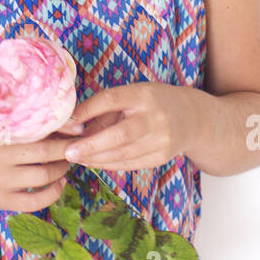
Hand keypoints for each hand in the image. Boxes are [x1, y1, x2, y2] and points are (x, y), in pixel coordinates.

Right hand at [0, 119, 84, 212]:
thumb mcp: (5, 127)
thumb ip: (32, 124)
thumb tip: (73, 122)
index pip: (38, 130)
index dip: (62, 130)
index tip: (78, 129)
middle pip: (43, 154)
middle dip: (66, 150)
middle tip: (75, 147)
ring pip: (43, 177)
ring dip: (62, 170)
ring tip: (66, 163)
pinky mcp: (3, 202)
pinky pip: (35, 202)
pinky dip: (53, 194)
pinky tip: (60, 183)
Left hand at [62, 83, 198, 171]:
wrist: (192, 118)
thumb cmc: (152, 102)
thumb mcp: (132, 95)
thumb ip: (104, 110)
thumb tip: (73, 126)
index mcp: (143, 94)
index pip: (112, 99)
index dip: (88, 110)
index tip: (67, 121)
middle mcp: (155, 117)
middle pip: (120, 134)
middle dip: (91, 145)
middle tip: (68, 152)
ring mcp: (161, 140)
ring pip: (123, 154)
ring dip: (96, 158)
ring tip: (75, 158)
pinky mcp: (161, 157)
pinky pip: (130, 164)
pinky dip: (108, 164)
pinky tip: (93, 162)